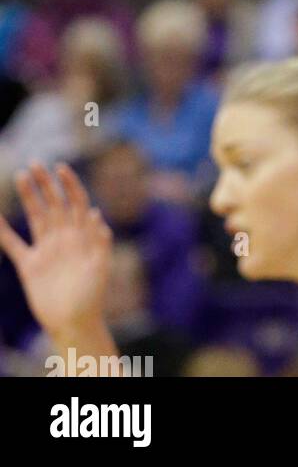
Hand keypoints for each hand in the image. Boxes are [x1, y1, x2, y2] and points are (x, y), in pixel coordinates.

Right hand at [0, 163, 111, 337]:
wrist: (75, 321)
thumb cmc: (93, 294)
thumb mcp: (101, 265)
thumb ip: (99, 241)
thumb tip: (95, 213)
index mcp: (81, 234)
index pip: (76, 201)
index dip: (69, 184)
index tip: (60, 167)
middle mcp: (63, 237)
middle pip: (53, 203)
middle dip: (45, 183)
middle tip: (34, 163)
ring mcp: (45, 249)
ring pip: (35, 216)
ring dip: (29, 197)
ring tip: (20, 176)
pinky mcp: (29, 265)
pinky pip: (14, 245)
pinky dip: (4, 232)